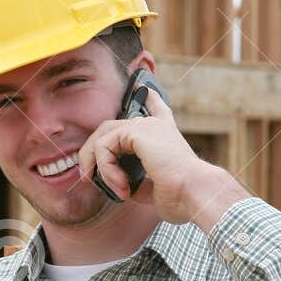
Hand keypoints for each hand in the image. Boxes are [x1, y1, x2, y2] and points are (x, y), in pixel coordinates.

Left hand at [75, 88, 248, 229]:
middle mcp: (156, 125)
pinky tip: (122, 186)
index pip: (155, 108)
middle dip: (92, 153)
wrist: (193, 192)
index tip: (139, 86)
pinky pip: (104, 148)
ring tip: (111, 188)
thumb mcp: (151, 186)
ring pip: (101, 138)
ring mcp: (146, 125)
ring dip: (96, 166)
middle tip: (88, 178)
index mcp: (163, 135)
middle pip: (110, 128)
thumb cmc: (179, 194)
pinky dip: (106, 170)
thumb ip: (133, 178)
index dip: (148, 97)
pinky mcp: (137, 130)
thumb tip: (119, 183)